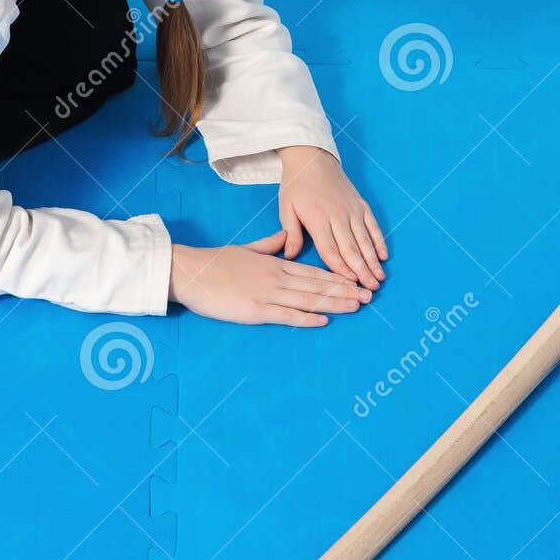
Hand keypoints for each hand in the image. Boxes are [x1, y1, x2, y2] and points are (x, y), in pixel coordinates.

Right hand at [168, 230, 371, 326]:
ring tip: (356, 306)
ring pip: (307, 299)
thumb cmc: (216, 262)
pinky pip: (285, 314)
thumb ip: (270, 245)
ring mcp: (267, 293)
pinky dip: (306, 317)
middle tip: (368, 296)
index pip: (312, 271)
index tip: (355, 281)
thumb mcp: (248, 249)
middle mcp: (276, 277)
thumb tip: (286, 239)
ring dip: (333, 303)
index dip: (336, 277)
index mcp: (275, 264)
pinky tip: (324, 320)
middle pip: (317, 285)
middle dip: (344, 291)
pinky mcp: (255, 309)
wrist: (190, 271)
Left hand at [277, 145, 387, 289]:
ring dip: (372, 260)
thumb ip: (290, 233)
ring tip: (379, 278)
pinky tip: (383, 256)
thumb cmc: (296, 185)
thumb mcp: (286, 208)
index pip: (330, 250)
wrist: (312, 158)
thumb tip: (290, 257)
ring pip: (364, 240)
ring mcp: (352, 210)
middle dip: (361, 271)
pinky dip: (378, 241)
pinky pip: (372, 225)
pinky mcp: (360, 204)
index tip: (349, 285)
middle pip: (351, 249)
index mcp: (318, 220)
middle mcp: (338, 216)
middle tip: (370, 290)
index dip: (340, 269)